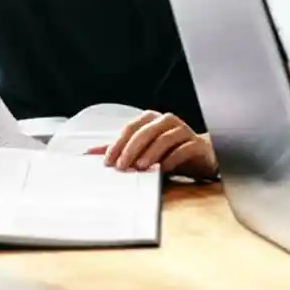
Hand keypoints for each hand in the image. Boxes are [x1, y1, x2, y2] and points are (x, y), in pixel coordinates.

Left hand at [86, 111, 217, 179]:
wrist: (199, 157)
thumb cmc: (167, 151)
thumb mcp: (141, 150)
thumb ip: (119, 149)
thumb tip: (90, 152)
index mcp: (151, 119)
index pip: (130, 128)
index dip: (118, 144)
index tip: (108, 161)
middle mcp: (167, 121)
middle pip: (145, 132)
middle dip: (131, 149)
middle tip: (122, 166)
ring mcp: (183, 131)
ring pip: (164, 138)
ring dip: (150, 153)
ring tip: (140, 167)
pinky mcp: (196, 144)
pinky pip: (183, 149)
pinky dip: (171, 159)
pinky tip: (162, 169)